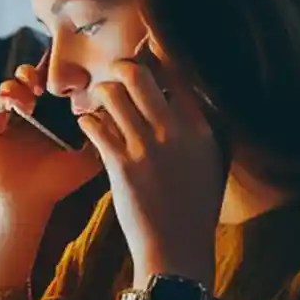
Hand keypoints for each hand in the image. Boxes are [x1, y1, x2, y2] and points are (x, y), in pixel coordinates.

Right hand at [0, 64, 102, 211]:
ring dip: (22, 80)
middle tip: (48, 80)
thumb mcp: (88, 157)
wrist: (28, 203)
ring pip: (11, 83)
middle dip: (38, 70)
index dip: (58, 72)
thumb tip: (122, 110)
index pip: (53, 82)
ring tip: (34, 91)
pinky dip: (7, 97)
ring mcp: (8, 118)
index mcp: (49, 115)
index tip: (71, 73)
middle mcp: (28, 112)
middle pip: (30, 76)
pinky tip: (22, 107)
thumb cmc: (57, 183)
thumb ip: (104, 134)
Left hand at [77, 54, 223, 287]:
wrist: (177, 247)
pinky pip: (96, 126)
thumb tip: (192, 97)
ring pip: (112, 95)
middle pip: (139, 73)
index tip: (145, 51)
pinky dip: (87, 120)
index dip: (156, 55)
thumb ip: (203, 127)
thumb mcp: (211, 162)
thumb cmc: (194, 207)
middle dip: (121, 68)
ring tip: (100, 102)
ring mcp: (145, 147)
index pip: (176, 72)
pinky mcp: (120, 165)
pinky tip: (88, 124)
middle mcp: (174, 131)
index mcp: (200, 127)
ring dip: (100, 93)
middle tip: (115, 75)